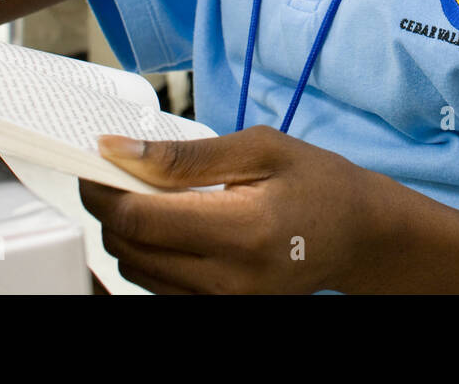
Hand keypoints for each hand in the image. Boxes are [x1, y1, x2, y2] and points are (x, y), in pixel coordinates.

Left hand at [80, 126, 385, 293]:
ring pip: (136, 270)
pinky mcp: (219, 309)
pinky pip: (158, 284)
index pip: (139, 217)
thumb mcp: (260, 149)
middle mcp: (228, 278)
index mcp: (242, 229)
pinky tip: (175, 223)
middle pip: (129, 246)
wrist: (361, 236)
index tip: (97, 160)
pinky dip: (152, 251)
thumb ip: (185, 155)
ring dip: (129, 230)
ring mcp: (222, 301)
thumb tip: (120, 150)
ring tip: (156, 196)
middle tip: (124, 171)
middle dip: (112, 206)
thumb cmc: (319, 184)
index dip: (104, 188)